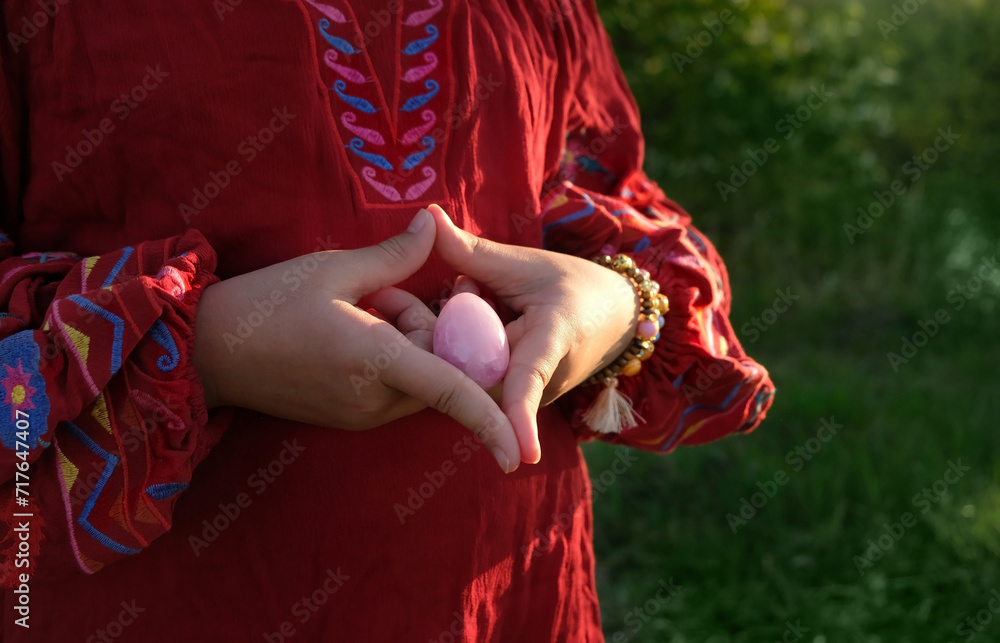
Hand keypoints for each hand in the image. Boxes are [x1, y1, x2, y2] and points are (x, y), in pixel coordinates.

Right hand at [193, 209, 519, 471]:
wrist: (208, 351)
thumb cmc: (266, 303)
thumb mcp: (332, 268)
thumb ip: (395, 255)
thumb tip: (436, 224)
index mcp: (373, 362)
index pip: (447, 392)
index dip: (488, 420)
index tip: (515, 450)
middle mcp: (372, 400)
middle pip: (440, 371)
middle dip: (429, 330)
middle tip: (380, 296)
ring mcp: (359, 415)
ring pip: (419, 381)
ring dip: (408, 344)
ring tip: (358, 312)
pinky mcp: (348, 418)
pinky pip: (395, 390)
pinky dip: (392, 361)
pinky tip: (350, 333)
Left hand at [427, 205, 639, 464]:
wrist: (613, 317)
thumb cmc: (571, 285)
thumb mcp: (525, 263)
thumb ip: (472, 250)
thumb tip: (427, 217)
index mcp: (552, 342)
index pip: (528, 380)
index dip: (520, 415)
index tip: (520, 454)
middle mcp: (541, 380)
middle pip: (473, 368)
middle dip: (440, 332)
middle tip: (430, 290)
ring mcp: (530, 397)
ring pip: (471, 373)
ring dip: (457, 336)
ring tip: (473, 295)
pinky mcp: (514, 402)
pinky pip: (476, 378)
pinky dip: (465, 348)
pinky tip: (476, 316)